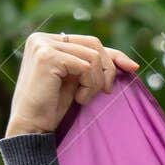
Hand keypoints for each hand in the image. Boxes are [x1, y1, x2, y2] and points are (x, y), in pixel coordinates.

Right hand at [4, 32, 138, 137]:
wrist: (31, 126)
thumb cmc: (53, 108)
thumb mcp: (78, 82)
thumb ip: (94, 67)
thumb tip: (131, 64)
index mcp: (48, 41)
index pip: (90, 42)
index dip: (114, 55)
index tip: (133, 68)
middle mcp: (42, 38)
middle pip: (94, 44)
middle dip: (107, 69)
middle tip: (105, 92)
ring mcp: (42, 45)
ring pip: (93, 56)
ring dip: (96, 82)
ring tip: (83, 98)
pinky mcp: (47, 56)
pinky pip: (86, 66)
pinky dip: (89, 86)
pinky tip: (78, 99)